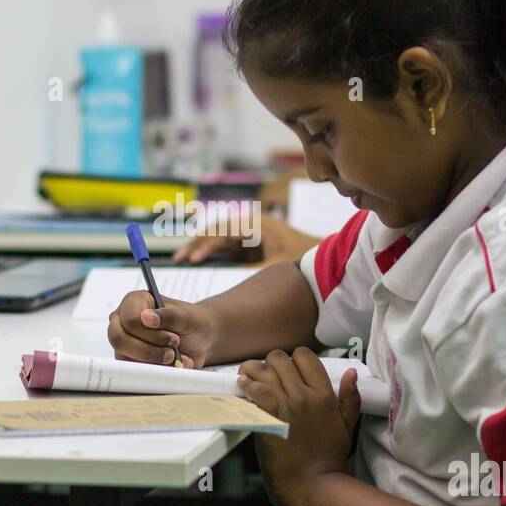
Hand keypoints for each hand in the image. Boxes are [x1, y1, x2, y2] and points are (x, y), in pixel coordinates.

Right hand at [107, 291, 217, 368]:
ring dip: (153, 362)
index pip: (130, 321)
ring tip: (175, 357)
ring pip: (125, 358)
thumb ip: (167, 316)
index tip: (173, 339)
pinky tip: (172, 364)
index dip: (151, 334)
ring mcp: (124, 341)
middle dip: (148, 351)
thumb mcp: (185, 316)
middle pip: (120, 340)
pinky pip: (133, 370)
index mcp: (134, 302)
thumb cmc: (190, 322)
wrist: (200, 338)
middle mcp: (123, 320)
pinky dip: (155, 371)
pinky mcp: (128, 359)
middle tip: (172, 353)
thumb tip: (145, 318)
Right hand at [171, 214, 319, 265]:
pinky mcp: (250, 246)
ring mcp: (249, 235)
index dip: (206, 243)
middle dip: (197, 243)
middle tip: (179, 259)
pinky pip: (225, 247)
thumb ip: (251, 271)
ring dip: (201, 247)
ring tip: (182, 260)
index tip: (193, 258)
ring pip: (218, 238)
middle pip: (217, 230)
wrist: (325, 261)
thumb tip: (225, 280)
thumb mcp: (276, 266)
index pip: (224, 229)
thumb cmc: (303, 258)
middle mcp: (250, 226)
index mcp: (256, 225)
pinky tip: (197, 262)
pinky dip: (211, 254)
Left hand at [237, 347, 360, 505]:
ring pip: (264, 370)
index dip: (293, 359)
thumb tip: (352, 372)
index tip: (287, 371)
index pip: (305, 356)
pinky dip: (247, 385)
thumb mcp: (347, 426)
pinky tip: (243, 388)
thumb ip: (350, 399)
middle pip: (280, 359)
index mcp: (325, 395)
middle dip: (270, 364)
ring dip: (252, 371)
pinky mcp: (269, 418)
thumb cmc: (328, 459)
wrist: (312, 484)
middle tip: (265, 375)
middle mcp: (305, 396)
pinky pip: (256, 390)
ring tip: (248, 378)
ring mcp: (287, 406)